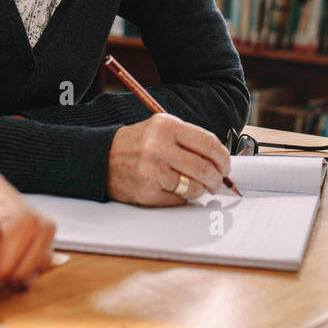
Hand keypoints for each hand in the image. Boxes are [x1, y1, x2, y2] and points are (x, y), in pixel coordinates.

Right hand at [107, 113, 230, 205]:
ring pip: (194, 188)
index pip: (209, 144)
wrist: (101, 158)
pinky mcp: (146, 192)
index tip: (226, 165)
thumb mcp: (161, 129)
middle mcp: (158, 147)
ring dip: (202, 190)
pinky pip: (178, 201)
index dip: (223, 158)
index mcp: (166, 126)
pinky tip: (177, 190)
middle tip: (218, 181)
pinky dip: (183, 198)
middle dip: (217, 179)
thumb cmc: (137, 144)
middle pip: (205, 168)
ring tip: (199, 187)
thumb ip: (189, 140)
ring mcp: (151, 171)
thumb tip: (220, 160)